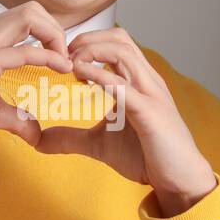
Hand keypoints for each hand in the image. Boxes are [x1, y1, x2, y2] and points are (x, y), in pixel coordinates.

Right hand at [0, 0, 73, 146]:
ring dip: (55, 36)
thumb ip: (14, 118)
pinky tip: (61, 68)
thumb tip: (36, 134)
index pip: (28, 19)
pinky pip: (20, 51)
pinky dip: (46, 57)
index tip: (63, 63)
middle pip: (33, 9)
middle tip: (66, 60)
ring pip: (30, 16)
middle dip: (57, 31)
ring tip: (65, 62)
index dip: (51, 36)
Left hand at [31, 27, 217, 216]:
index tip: (61, 58)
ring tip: (70, 63)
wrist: (180, 180)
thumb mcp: (99, 145)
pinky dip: (100, 76)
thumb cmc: (146, 156)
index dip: (86, 42)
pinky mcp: (151, 113)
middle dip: (87, 39)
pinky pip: (124, 86)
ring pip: (123, 52)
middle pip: (119, 38)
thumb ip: (71, 138)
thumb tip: (39, 141)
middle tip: (61, 56)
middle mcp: (146, 81)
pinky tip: (80, 76)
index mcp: (137, 82)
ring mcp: (151, 94)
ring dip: (92, 51)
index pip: (114, 43)